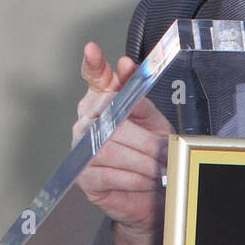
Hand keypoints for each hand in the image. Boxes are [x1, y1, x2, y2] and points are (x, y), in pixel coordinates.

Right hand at [73, 43, 171, 244]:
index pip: (94, 77)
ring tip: (158, 168)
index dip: (93, 64)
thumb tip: (128, 70)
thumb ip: (141, 101)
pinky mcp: (84, 176)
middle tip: (164, 150)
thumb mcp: (154, 123)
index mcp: (103, 102)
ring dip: (140, 161)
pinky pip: (108, 173)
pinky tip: (144, 180)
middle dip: (143, 139)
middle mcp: (87, 121)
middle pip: (110, 121)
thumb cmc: (150, 154)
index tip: (93, 49)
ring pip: (109, 150)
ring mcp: (81, 149)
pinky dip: (132, 178)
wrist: (150, 195)